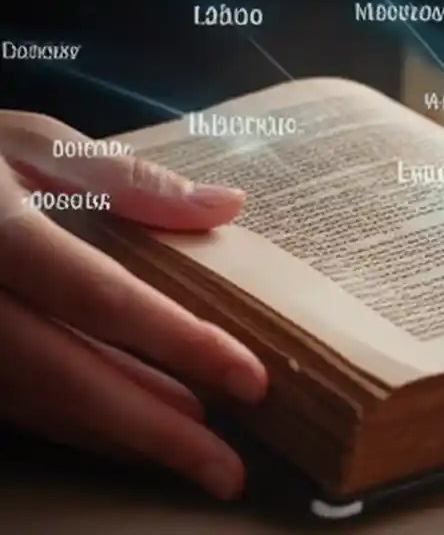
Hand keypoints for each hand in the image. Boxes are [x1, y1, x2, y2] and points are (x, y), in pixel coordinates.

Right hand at [0, 110, 266, 499]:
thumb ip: (126, 180)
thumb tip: (225, 206)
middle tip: (228, 470)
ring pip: (42, 404)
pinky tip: (137, 430)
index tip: (249, 379)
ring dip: (123, 435)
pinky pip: (20, 404)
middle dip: (155, 431)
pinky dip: (82, 423)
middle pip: (69, 378)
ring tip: (199, 454)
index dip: (178, 343)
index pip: (100, 298)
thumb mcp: (35, 143)